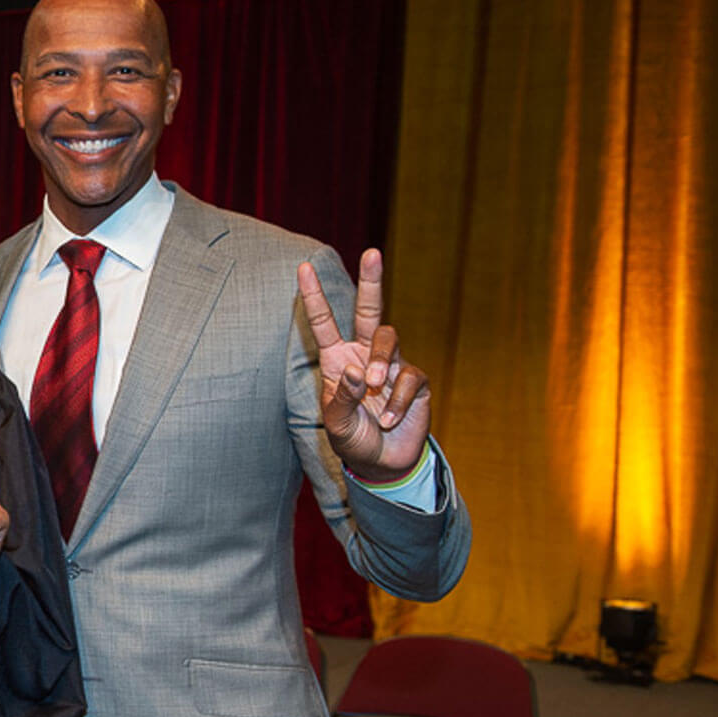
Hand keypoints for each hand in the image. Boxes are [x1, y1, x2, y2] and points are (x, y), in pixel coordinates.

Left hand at [297, 249, 430, 482]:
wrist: (383, 463)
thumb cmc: (353, 439)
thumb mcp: (337, 423)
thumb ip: (343, 398)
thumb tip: (357, 371)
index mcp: (337, 360)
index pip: (324, 322)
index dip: (313, 296)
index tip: (302, 268)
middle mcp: (364, 355)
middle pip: (369, 310)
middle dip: (371, 281)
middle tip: (371, 252)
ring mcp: (391, 365)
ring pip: (389, 339)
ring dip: (380, 361)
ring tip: (373, 387)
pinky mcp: (415, 381)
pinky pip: (408, 378)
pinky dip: (397, 400)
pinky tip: (389, 419)